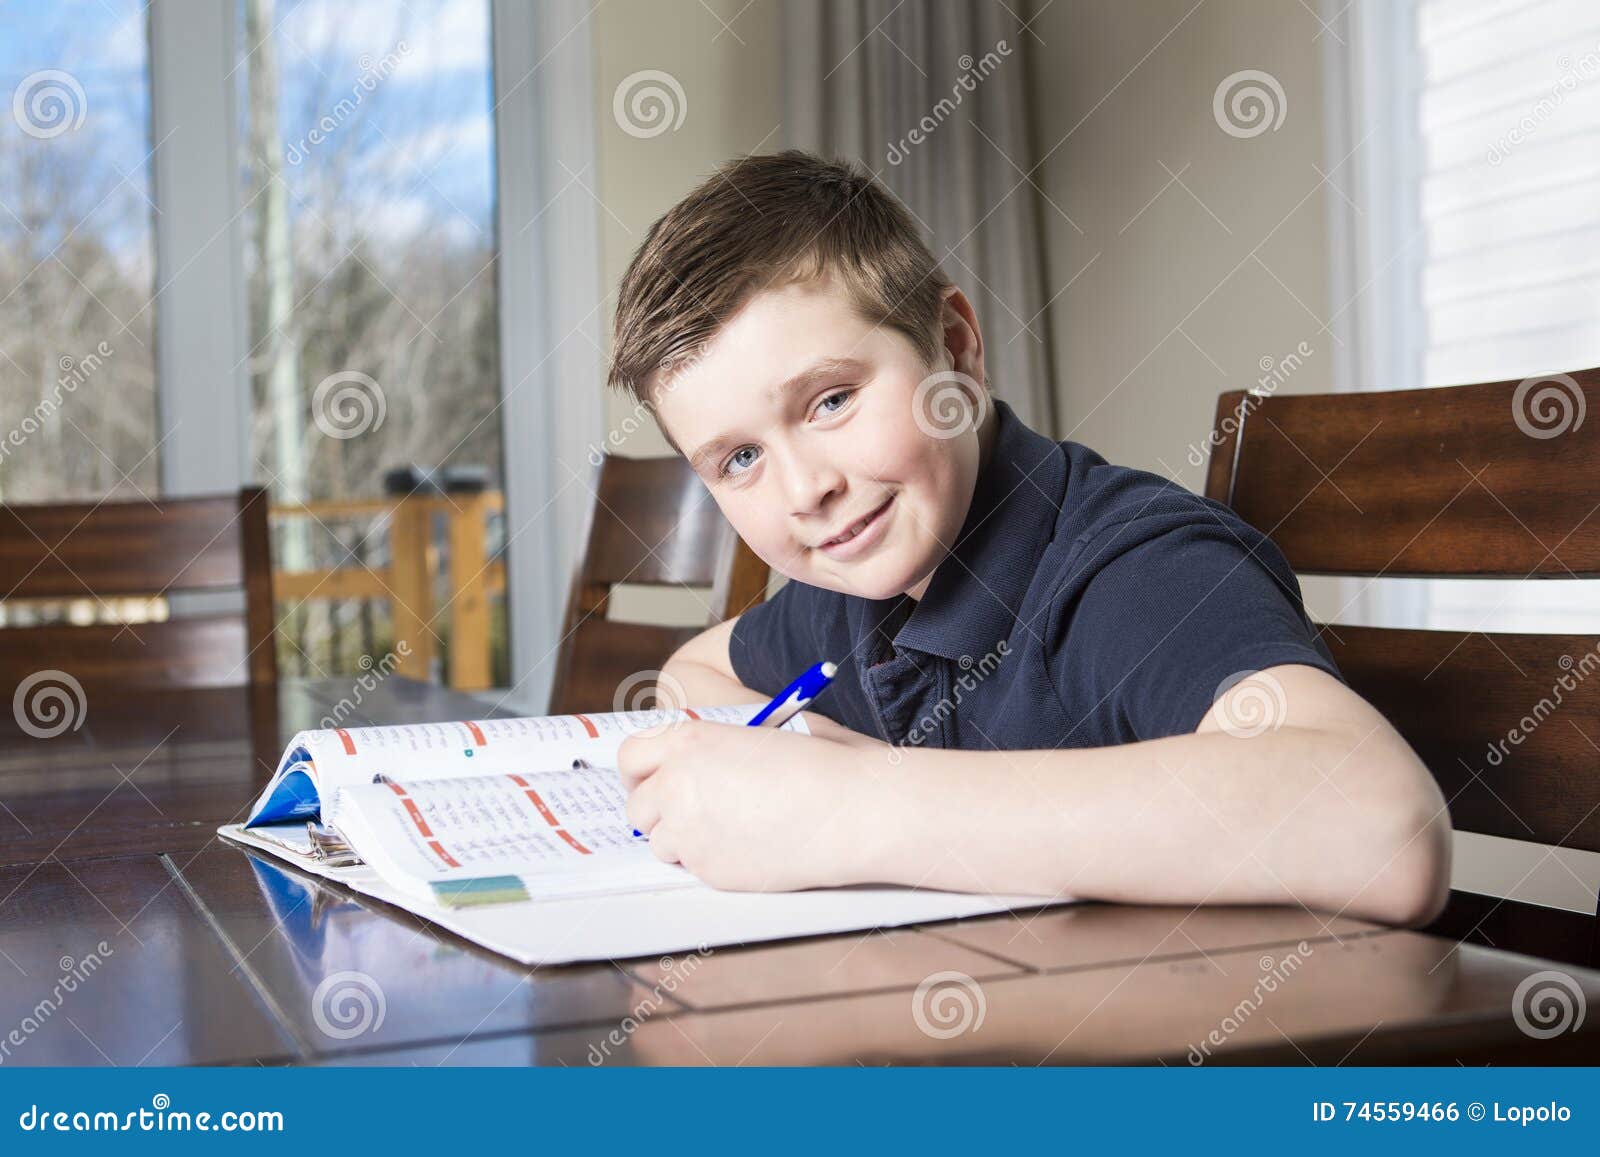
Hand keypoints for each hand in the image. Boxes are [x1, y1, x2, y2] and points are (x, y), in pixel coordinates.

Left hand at [618, 720, 878, 890]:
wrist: (850, 809)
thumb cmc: (819, 764)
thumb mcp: (757, 734)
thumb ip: (712, 749)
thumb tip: (687, 765)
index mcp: (689, 741)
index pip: (631, 756)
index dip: (640, 772)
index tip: (650, 781)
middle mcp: (677, 785)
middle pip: (637, 807)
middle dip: (657, 811)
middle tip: (686, 814)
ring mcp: (689, 832)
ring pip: (660, 843)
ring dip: (684, 840)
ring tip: (729, 830)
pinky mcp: (708, 870)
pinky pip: (693, 868)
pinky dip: (712, 861)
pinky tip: (749, 847)